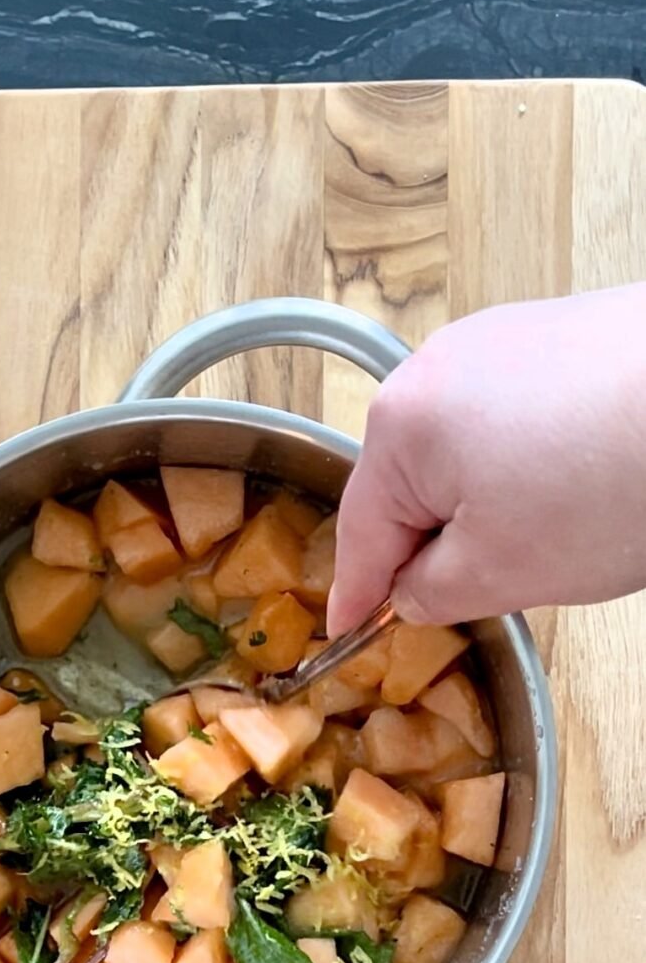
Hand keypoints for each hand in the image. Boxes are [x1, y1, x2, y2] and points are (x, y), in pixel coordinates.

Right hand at [328, 284, 645, 633]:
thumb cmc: (614, 481)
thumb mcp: (501, 573)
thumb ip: (430, 592)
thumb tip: (411, 590)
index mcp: (400, 425)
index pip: (360, 532)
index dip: (356, 594)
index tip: (347, 630)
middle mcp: (436, 365)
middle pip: (409, 484)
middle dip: (435, 542)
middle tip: (476, 594)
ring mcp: (498, 340)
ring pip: (464, 452)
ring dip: (490, 504)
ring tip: (553, 537)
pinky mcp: (558, 332)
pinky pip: (516, 418)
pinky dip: (535, 465)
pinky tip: (581, 489)